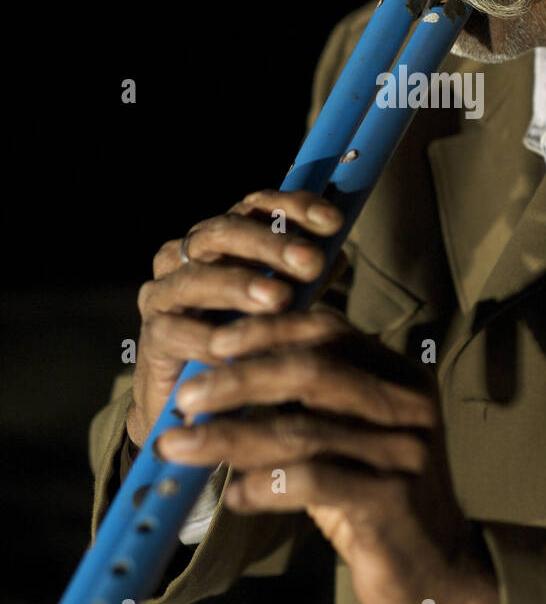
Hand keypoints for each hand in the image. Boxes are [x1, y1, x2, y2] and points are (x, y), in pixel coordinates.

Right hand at [127, 189, 343, 447]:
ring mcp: (163, 292)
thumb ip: (304, 276)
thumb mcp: (282, 302)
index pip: (254, 205)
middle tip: (311, 260)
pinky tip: (240, 349)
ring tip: (279, 297)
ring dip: (240, 285)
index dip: (293, 207)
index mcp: (220, 237)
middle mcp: (185, 254)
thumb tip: (337, 250)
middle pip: (225, 232)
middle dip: (272, 245)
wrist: (194, 398)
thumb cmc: (243, 337)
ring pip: (197, 277)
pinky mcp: (151, 333)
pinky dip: (211, 340)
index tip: (333, 220)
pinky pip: (177, 331)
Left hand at [156, 308, 500, 603]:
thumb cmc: (375, 497)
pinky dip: (265, 485)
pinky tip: (235, 497)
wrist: (437, 570)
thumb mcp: (348, 437)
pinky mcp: (391, 501)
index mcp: (398, 375)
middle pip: (312, 371)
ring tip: (181, 445)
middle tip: (186, 396)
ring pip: (303, 430)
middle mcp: (408, 404)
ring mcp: (404, 451)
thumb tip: (217, 377)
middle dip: (239, 379)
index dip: (268, 331)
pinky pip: (314, 482)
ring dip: (231, 436)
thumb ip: (305, 403)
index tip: (215, 342)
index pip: (328, 332)